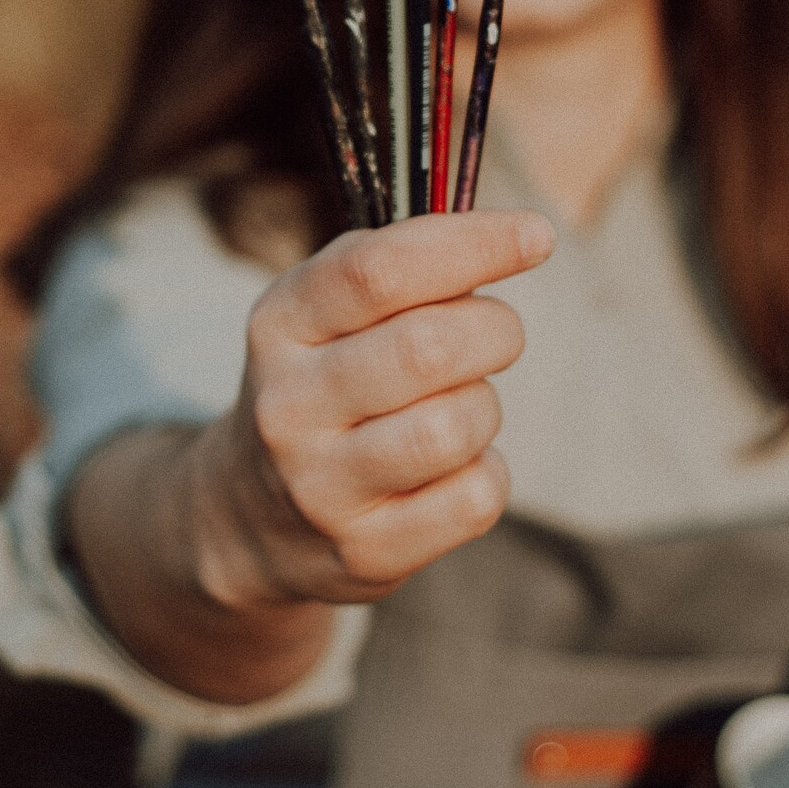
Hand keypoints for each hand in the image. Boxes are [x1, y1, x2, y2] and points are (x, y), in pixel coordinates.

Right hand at [187, 209, 552, 611]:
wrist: (251, 518)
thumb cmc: (325, 385)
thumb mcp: (326, 314)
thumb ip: (400, 266)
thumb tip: (518, 236)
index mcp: (280, 325)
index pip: (378, 271)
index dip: (472, 245)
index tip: (537, 236)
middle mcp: (289, 406)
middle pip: (428, 349)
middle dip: (495, 331)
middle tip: (497, 334)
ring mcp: (321, 486)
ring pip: (456, 427)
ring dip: (485, 406)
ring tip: (460, 406)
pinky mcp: (365, 551)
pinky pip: (473, 499)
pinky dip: (487, 472)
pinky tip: (455, 468)